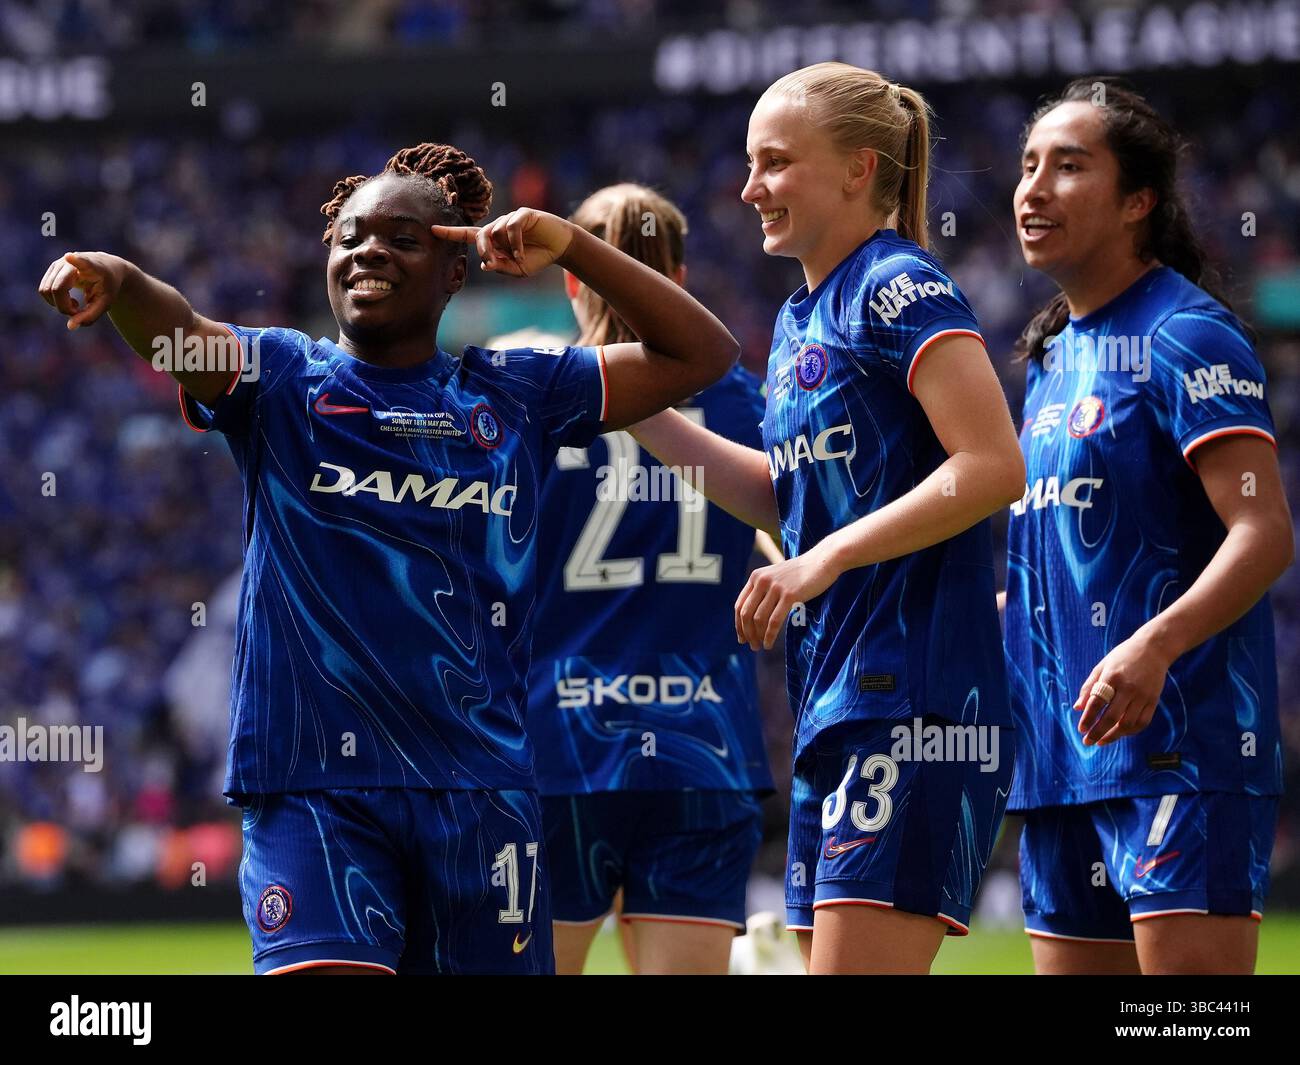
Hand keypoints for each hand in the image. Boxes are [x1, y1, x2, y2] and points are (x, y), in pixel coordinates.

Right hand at [38, 252, 127, 329]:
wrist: (107, 269)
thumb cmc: (108, 287)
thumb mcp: (104, 304)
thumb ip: (90, 316)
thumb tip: (70, 326)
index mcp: (92, 266)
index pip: (82, 262)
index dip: (76, 260)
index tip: (70, 257)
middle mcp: (72, 261)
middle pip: (57, 289)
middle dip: (64, 307)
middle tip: (78, 311)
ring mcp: (59, 264)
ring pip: (46, 290)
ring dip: (59, 304)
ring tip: (76, 304)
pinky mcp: (52, 268)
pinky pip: (44, 290)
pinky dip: (54, 300)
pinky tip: (69, 299)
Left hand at [431, 208, 574, 277]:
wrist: (559, 246)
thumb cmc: (537, 257)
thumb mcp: (518, 269)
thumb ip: (501, 267)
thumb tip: (484, 265)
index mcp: (494, 240)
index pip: (468, 234)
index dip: (451, 232)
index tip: (432, 230)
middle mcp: (499, 227)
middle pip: (481, 235)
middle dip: (483, 250)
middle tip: (491, 263)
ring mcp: (510, 219)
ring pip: (496, 232)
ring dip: (505, 249)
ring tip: (519, 258)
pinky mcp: (523, 214)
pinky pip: (511, 227)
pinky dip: (515, 243)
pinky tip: (522, 254)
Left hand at [734, 545, 839, 650]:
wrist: (822, 561)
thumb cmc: (801, 573)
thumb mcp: (776, 577)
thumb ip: (764, 591)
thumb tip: (754, 617)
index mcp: (756, 577)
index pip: (740, 605)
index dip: (739, 624)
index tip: (742, 638)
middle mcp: (762, 581)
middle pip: (746, 614)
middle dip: (747, 633)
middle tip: (752, 646)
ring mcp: (776, 588)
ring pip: (759, 619)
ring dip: (757, 636)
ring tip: (760, 646)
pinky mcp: (790, 595)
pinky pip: (774, 621)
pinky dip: (769, 636)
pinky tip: (769, 644)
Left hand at [1074, 631, 1173, 745]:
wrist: (1153, 649)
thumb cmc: (1122, 657)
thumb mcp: (1102, 666)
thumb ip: (1089, 686)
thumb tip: (1078, 708)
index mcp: (1112, 677)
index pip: (1097, 702)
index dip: (1088, 718)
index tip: (1081, 729)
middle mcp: (1128, 688)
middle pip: (1112, 717)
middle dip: (1098, 732)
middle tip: (1088, 742)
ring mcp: (1143, 695)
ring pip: (1128, 723)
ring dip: (1113, 736)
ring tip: (1101, 741)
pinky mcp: (1153, 700)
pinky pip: (1142, 722)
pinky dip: (1130, 731)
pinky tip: (1120, 733)